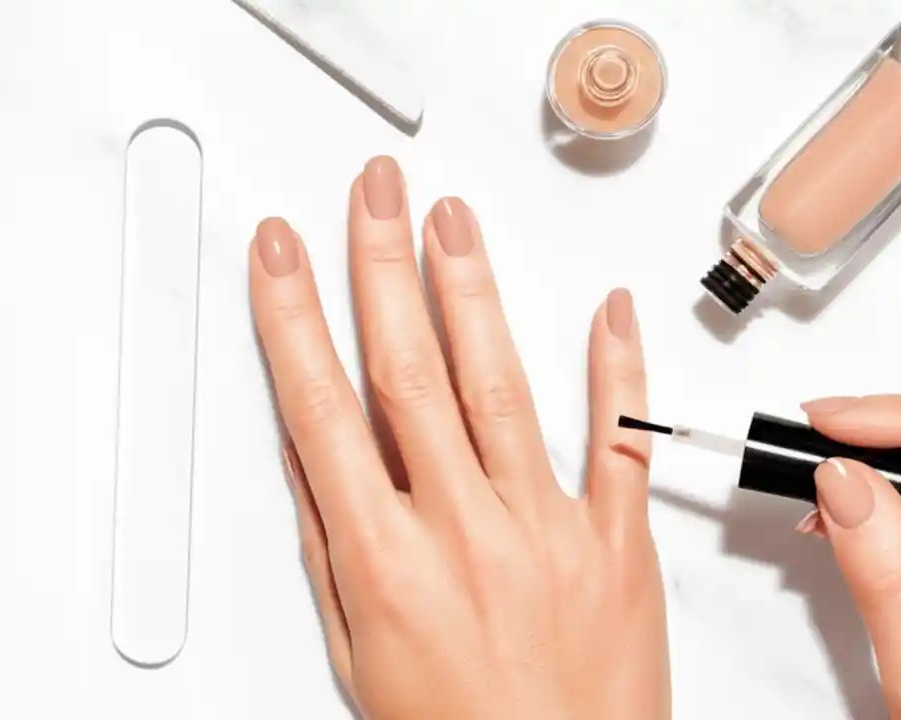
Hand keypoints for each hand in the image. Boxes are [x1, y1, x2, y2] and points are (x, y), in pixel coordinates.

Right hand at [249, 156, 669, 719]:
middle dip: (382, 268)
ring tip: (453, 221)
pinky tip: (609, 309)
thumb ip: (331, 548)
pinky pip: (619, 441)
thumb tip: (307, 454)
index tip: (281, 254)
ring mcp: (547, 531)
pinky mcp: (618, 544)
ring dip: (471, 292)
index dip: (295, 320)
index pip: (323, 412)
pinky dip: (618, 370)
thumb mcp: (360, 655)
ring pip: (501, 387)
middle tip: (375, 193)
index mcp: (387, 563)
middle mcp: (464, 533)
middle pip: (410, 374)